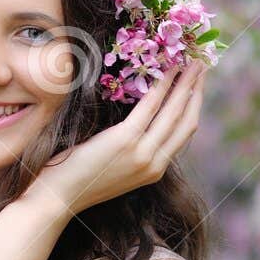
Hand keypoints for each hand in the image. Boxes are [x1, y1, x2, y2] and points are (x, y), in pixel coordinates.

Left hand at [25, 60, 207, 217]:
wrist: (58, 198)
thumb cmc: (77, 179)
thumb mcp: (114, 167)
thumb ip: (131, 149)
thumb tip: (138, 117)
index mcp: (154, 170)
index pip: (183, 133)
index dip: (193, 105)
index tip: (197, 85)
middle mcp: (154, 164)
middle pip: (186, 120)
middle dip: (196, 90)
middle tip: (201, 65)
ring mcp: (142, 154)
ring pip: (174, 111)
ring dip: (185, 83)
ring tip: (190, 61)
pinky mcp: (125, 141)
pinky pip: (149, 107)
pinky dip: (161, 85)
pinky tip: (166, 69)